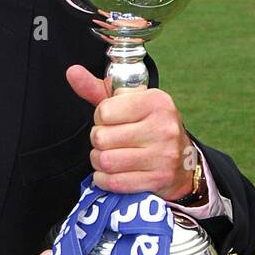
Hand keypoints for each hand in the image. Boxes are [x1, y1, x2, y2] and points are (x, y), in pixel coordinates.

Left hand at [66, 64, 195, 199]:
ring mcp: (163, 156)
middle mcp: (163, 127)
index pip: (104, 111)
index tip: (110, 121)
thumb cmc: (149, 126)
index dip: (100, 118)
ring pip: (105, 161)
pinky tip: (111, 172)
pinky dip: (104, 178)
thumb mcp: (128, 103)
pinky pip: (114, 182)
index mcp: (157, 102)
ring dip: (99, 160)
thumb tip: (72, 72)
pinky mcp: (157, 179)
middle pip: (101, 138)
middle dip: (98, 140)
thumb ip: (97, 88)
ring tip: (108, 155)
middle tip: (109, 140)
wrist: (183, 160)